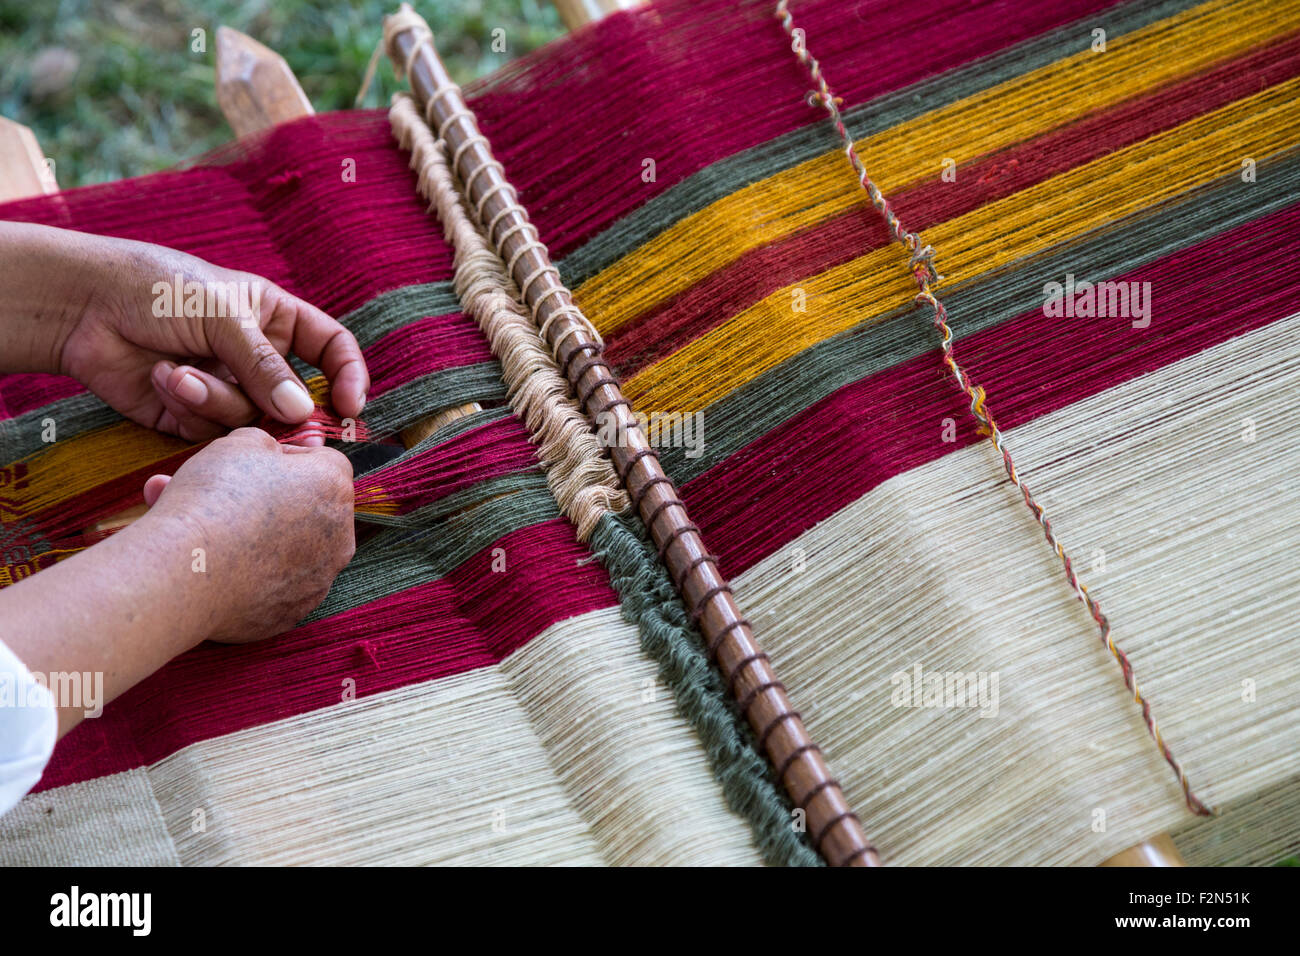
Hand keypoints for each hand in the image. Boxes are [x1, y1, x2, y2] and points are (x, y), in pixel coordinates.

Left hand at [1, 222, 368, 442]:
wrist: (83, 306)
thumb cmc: (157, 289)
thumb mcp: (222, 315)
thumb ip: (265, 366)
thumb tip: (302, 413)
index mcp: (276, 320)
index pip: (332, 350)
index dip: (348, 377)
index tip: (349, 407)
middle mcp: (257, 358)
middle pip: (295, 400)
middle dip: (279, 410)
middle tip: (276, 420)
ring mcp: (226, 388)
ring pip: (251, 420)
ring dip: (214, 400)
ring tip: (176, 373)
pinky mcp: (192, 416)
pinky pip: (211, 431)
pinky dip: (188, 408)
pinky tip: (161, 380)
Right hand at [140, 427, 355, 641]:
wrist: (188, 568)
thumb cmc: (216, 498)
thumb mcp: (239, 443)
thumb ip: (265, 443)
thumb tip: (271, 455)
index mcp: (334, 487)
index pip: (324, 462)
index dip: (287, 458)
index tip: (253, 463)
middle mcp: (339, 536)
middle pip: (307, 508)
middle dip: (269, 500)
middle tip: (224, 496)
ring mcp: (319, 579)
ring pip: (287, 549)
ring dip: (254, 536)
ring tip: (206, 529)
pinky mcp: (293, 612)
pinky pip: (273, 585)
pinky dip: (249, 575)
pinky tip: (214, 565)